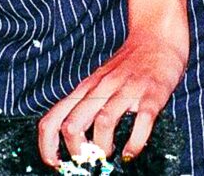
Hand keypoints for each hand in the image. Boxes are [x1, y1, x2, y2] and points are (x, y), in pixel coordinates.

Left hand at [38, 31, 185, 169]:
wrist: (156, 39)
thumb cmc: (126, 67)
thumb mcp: (98, 84)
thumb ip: (87, 107)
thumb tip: (75, 141)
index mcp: (84, 90)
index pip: (53, 119)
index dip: (47, 145)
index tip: (54, 163)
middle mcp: (100, 89)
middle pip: (73, 124)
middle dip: (75, 150)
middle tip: (86, 163)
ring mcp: (126, 91)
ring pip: (103, 122)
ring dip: (102, 146)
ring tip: (107, 157)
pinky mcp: (151, 94)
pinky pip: (141, 121)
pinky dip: (134, 141)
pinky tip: (130, 153)